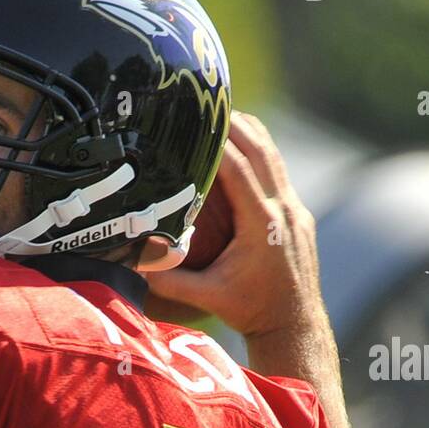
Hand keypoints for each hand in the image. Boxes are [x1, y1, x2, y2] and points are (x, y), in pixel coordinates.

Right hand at [140, 111, 325, 338]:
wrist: (294, 323)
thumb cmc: (250, 310)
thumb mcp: (207, 297)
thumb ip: (170, 279)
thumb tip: (132, 263)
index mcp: (262, 225)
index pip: (240, 170)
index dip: (218, 144)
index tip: (196, 122)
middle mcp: (284, 210)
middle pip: (261, 150)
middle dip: (234, 124)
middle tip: (205, 104)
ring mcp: (295, 210)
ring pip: (273, 155)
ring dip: (248, 133)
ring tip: (220, 115)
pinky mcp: (297, 213)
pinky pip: (277, 171)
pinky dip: (258, 153)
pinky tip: (238, 148)